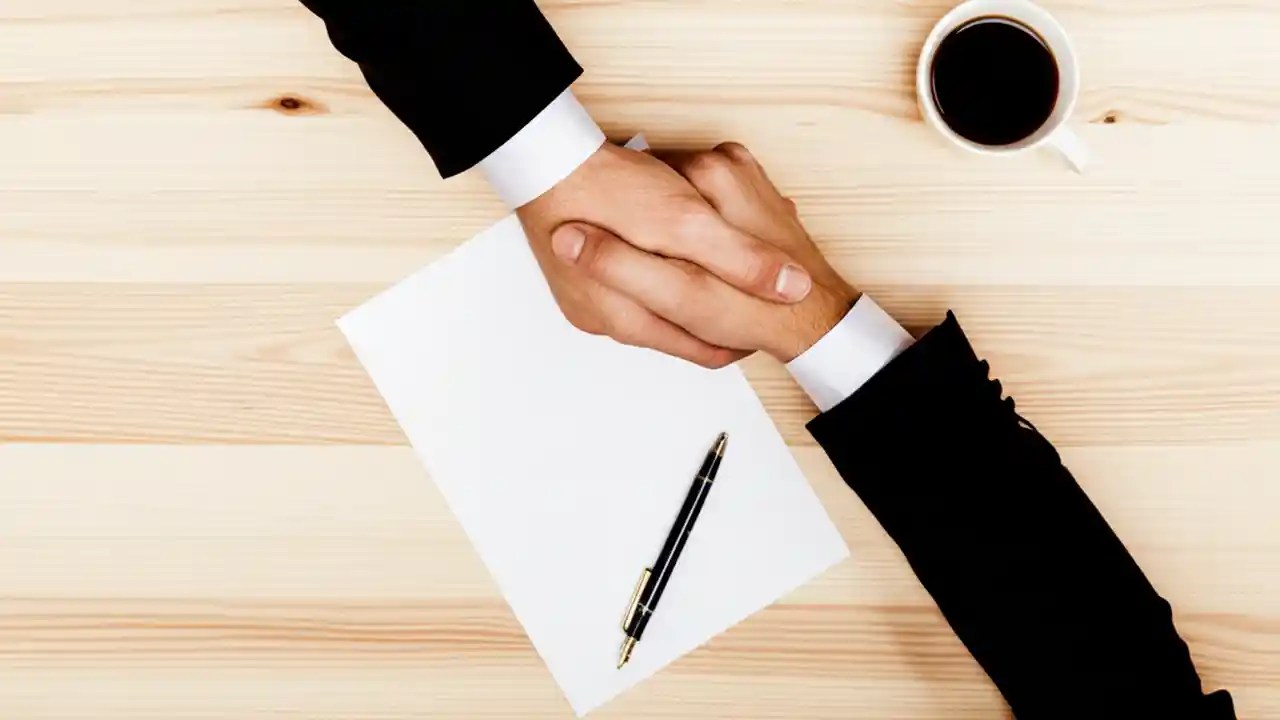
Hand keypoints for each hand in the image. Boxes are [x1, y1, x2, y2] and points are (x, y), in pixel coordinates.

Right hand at [517, 143, 814, 368]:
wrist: (540, 154)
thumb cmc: (603, 186)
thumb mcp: (687, 223)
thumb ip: (738, 260)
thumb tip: (791, 288)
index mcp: (628, 319)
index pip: (703, 348)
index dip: (745, 334)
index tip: (774, 312)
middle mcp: (602, 318)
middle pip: (680, 326)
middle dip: (719, 308)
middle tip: (757, 284)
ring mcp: (585, 296)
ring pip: (656, 300)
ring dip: (690, 282)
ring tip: (723, 259)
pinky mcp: (578, 271)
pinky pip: (631, 277)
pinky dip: (659, 263)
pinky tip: (673, 236)